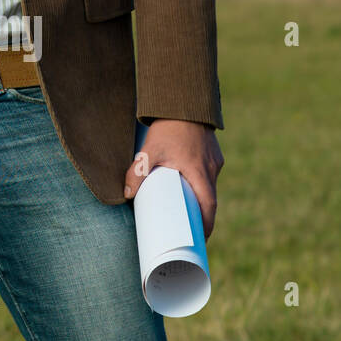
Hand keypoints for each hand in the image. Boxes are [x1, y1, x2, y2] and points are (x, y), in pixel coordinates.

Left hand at [124, 119, 222, 237]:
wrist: (183, 100)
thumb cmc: (168, 127)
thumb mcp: (149, 150)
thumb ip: (137, 171)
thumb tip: (126, 194)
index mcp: (200, 173)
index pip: (208, 207)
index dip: (206, 226)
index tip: (200, 240)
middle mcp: (211, 169)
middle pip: (210, 199)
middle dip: (202, 216)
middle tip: (190, 231)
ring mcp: (214, 160)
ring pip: (209, 186)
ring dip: (200, 198)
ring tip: (185, 210)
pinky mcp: (213, 152)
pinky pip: (208, 173)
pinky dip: (200, 182)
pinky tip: (188, 184)